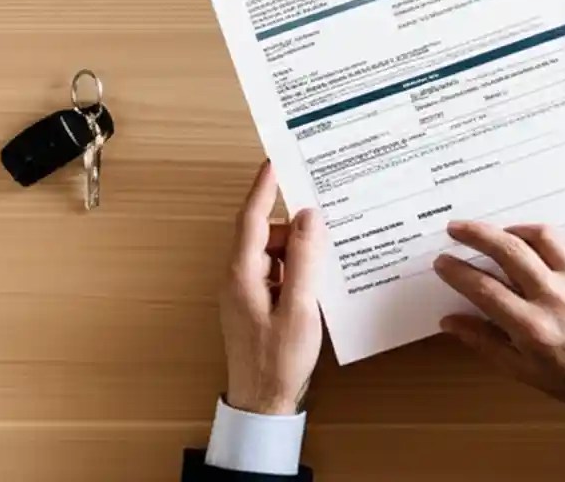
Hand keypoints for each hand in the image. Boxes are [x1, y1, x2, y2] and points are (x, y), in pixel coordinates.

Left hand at [219, 160, 324, 414]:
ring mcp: (244, 293)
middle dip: (291, 226)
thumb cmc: (279, 361)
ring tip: (326, 256)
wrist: (262, 403)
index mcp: (242, 274)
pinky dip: (294, 269)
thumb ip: (304, 260)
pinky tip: (317, 279)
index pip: (250, 218)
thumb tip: (307, 217)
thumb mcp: (299, 307)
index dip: (263, 187)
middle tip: (324, 218)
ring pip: (270, 254)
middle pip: (262, 234)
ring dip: (295, 251)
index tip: (275, 160)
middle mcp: (237, 278)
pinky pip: (275, 273)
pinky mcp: (254, 305)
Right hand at [433, 221, 564, 421]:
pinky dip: (538, 235)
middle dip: (476, 234)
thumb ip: (486, 343)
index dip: (457, 272)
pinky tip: (526, 239)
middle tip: (455, 229)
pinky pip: (562, 243)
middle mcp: (553, 297)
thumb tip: (450, 322)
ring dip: (508, 228)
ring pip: (537, 237)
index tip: (442, 262)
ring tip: (492, 231)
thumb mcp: (524, 373)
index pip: (484, 289)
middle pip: (507, 250)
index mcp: (532, 327)